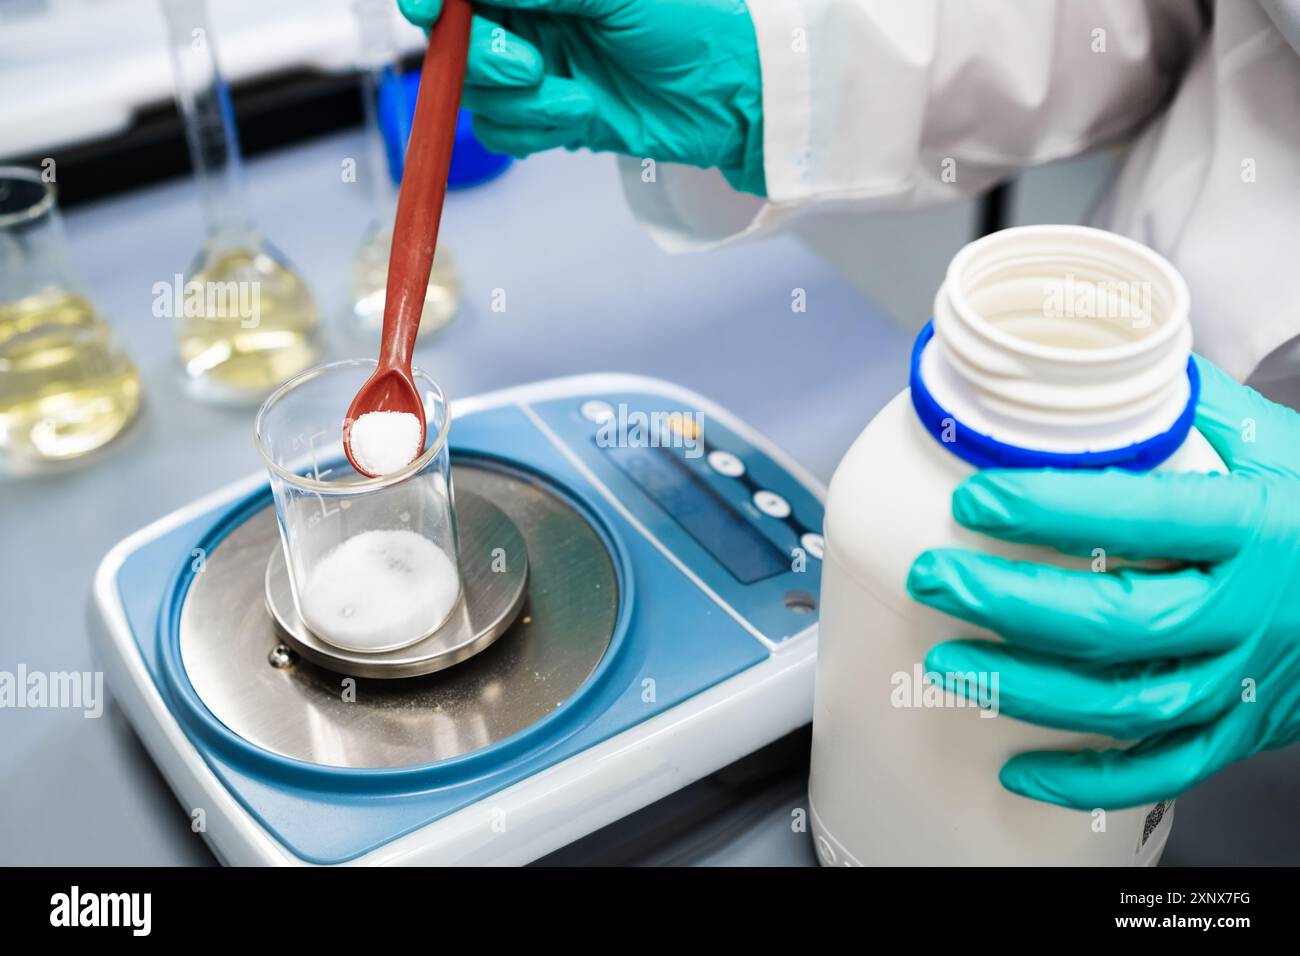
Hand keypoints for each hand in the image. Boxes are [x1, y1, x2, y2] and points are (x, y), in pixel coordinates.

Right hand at [397, 0, 765, 193]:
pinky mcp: (549, 114)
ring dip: (522, 102)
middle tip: (532, 65)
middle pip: (454, 40)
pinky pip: (504, 131)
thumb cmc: (687, 23)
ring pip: (476, 92)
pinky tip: (579, 116)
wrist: (729, 95)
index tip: (430, 11)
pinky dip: (534, 130)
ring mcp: (536, 66)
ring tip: (577, 97)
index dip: (433, 1)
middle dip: (482, 57)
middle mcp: (530, 17)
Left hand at [906, 355, 1299, 809]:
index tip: (974, 500)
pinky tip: (1018, 767)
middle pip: (1118, 621)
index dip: (1050, 511)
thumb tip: (1083, 368)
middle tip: (932, 578)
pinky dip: (1089, 779)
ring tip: (948, 660)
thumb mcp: (1271, 441)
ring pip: (1129, 704)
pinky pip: (1164, 769)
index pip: (1142, 517)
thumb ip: (1181, 408)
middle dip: (1011, 603)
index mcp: (1254, 526)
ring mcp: (1245, 680)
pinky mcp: (1242, 730)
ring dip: (1028, 690)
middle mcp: (1248, 610)